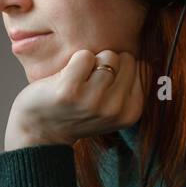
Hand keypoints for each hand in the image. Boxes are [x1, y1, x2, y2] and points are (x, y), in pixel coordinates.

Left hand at [4, 49, 145, 149]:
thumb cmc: (77, 112)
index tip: (107, 85)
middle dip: (108, 64)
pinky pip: (85, 56)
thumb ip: (130, 87)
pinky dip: (74, 62)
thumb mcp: (112, 108)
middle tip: (90, 83)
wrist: (38, 130)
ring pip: (107, 55)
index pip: (142, 67)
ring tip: (78, 81)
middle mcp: (114, 109)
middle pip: (125, 58)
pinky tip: (66, 79)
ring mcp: (92, 100)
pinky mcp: (70, 90)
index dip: (122, 68)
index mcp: (130, 113)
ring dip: (91, 62)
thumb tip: (147, 59)